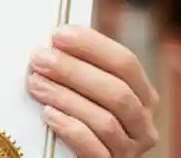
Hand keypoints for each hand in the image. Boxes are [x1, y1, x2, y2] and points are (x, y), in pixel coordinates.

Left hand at [26, 25, 158, 157]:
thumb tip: (56, 37)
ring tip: (37, 84)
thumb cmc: (80, 118)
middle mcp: (143, 123)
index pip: (126, 63)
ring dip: (67, 97)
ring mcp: (129, 149)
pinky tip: (49, 115)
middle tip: (40, 59)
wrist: (73, 155)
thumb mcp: (89, 91)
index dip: (92, 45)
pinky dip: (71, 128)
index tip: (58, 35)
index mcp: (143, 95)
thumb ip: (82, 67)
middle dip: (74, 71)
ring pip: (105, 120)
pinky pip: (94, 148)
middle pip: (117, 91)